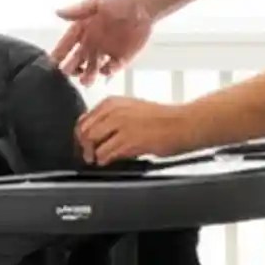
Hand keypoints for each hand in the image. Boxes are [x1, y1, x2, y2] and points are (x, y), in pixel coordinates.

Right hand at [51, 0, 153, 86]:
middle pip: (77, 60)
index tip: (52, 62)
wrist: (144, 6)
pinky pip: (111, 68)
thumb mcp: (97, 2)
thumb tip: (58, 12)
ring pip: (92, 68)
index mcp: (83, 29)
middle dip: (71, 68)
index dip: (59, 53)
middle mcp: (91, 43)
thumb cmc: (119, 0)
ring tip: (85, 80)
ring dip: (87, 75)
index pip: (66, 44)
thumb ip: (79, 10)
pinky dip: (108, 71)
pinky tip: (105, 70)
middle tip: (66, 73)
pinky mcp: (120, 58)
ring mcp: (105, 52)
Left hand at [76, 96, 194, 164]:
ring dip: (94, 155)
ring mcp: (120, 126)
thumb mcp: (132, 108)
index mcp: (112, 102)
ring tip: (101, 160)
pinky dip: (105, 161)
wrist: (183, 123)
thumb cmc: (163, 118)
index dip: (82, 136)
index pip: (83, 120)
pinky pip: (105, 155)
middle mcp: (114, 112)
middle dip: (85, 147)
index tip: (86, 144)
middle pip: (84, 133)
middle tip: (90, 156)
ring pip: (92, 144)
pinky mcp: (128, 141)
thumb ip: (112, 117)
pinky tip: (111, 161)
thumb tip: (96, 132)